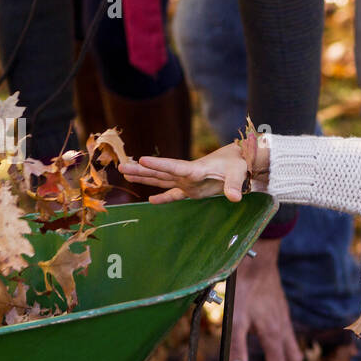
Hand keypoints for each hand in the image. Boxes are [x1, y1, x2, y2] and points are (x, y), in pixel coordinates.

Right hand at [121, 141, 249, 203]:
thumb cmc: (239, 164)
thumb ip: (235, 185)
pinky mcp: (191, 189)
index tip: (142, 160)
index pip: (174, 167)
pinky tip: (151, 200)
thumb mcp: (238, 173)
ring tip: (126, 174)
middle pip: (160, 172)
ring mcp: (187, 182)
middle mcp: (187, 174)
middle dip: (141, 170)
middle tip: (121, 167)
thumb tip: (235, 198)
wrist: (239, 160)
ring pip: (162, 180)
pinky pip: (173, 193)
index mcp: (195, 169)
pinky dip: (163, 197)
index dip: (159, 164)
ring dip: (145, 178)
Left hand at [228, 239, 302, 360]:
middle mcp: (283, 329)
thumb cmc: (243, 288)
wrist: (257, 260)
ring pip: (293, 350)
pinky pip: (288, 338)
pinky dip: (284, 352)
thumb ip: (236, 347)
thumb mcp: (235, 320)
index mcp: (273, 335)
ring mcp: (284, 320)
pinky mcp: (281, 312)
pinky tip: (271, 348)